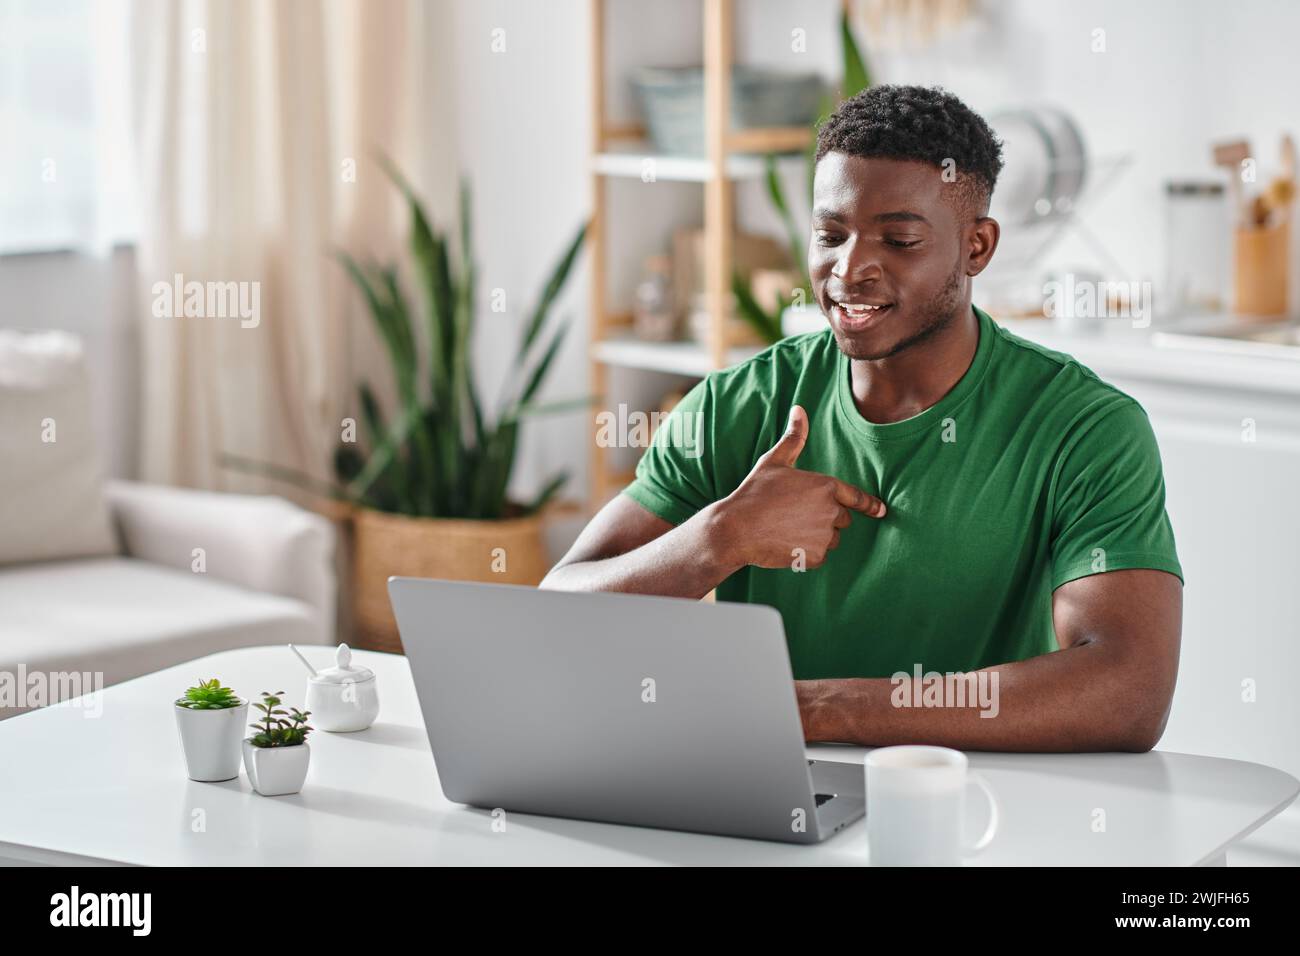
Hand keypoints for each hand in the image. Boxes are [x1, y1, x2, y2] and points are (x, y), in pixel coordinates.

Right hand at [715, 405, 885, 569]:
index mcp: (825, 486)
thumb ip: (794, 437)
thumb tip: (799, 409)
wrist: (736, 529)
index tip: (881, 510)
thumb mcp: (774, 461)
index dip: (870, 504)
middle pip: (842, 519)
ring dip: (817, 537)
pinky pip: (819, 556)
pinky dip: (807, 554)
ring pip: (831, 539)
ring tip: (789, 529)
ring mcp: (824, 536)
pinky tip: (787, 545)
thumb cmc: (755, 492)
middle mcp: (830, 511)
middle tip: (796, 515)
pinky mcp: (815, 556)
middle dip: (825, 518)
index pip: (857, 497)